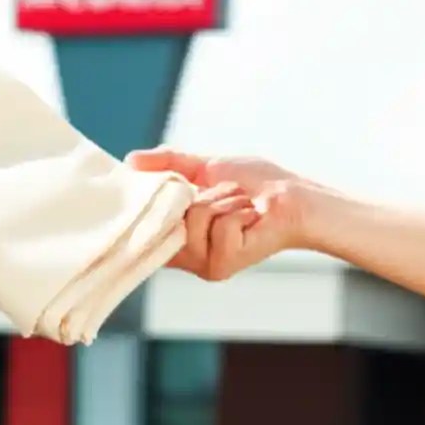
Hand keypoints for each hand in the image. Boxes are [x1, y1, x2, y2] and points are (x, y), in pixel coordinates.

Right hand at [126, 148, 314, 280]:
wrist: (295, 197)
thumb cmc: (256, 184)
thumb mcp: (203, 165)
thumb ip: (167, 163)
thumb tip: (129, 160)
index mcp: (177, 235)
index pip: (142, 228)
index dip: (147, 206)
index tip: (168, 190)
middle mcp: (185, 255)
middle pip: (163, 218)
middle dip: (198, 194)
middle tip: (222, 196)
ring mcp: (203, 263)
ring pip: (193, 219)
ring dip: (222, 202)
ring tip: (240, 206)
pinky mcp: (224, 264)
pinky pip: (219, 226)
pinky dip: (238, 212)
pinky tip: (251, 218)